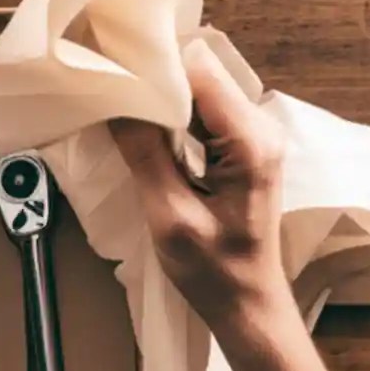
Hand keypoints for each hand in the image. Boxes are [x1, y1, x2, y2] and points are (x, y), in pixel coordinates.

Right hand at [109, 45, 292, 336]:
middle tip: (109, 87)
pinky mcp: (242, 145)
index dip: (154, 66)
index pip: (199, 71)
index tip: (112, 71)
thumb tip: (116, 100)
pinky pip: (203, 110)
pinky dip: (171, 113)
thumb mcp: (170, 217)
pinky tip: (143, 127)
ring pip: (199, 87)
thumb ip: (145, 154)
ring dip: (160, 96)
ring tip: (119, 105)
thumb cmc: (216, 273)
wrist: (249, 304)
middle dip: (154, 76)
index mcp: (250, 141)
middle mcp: (260, 127)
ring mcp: (254, 134)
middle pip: (201, 71)